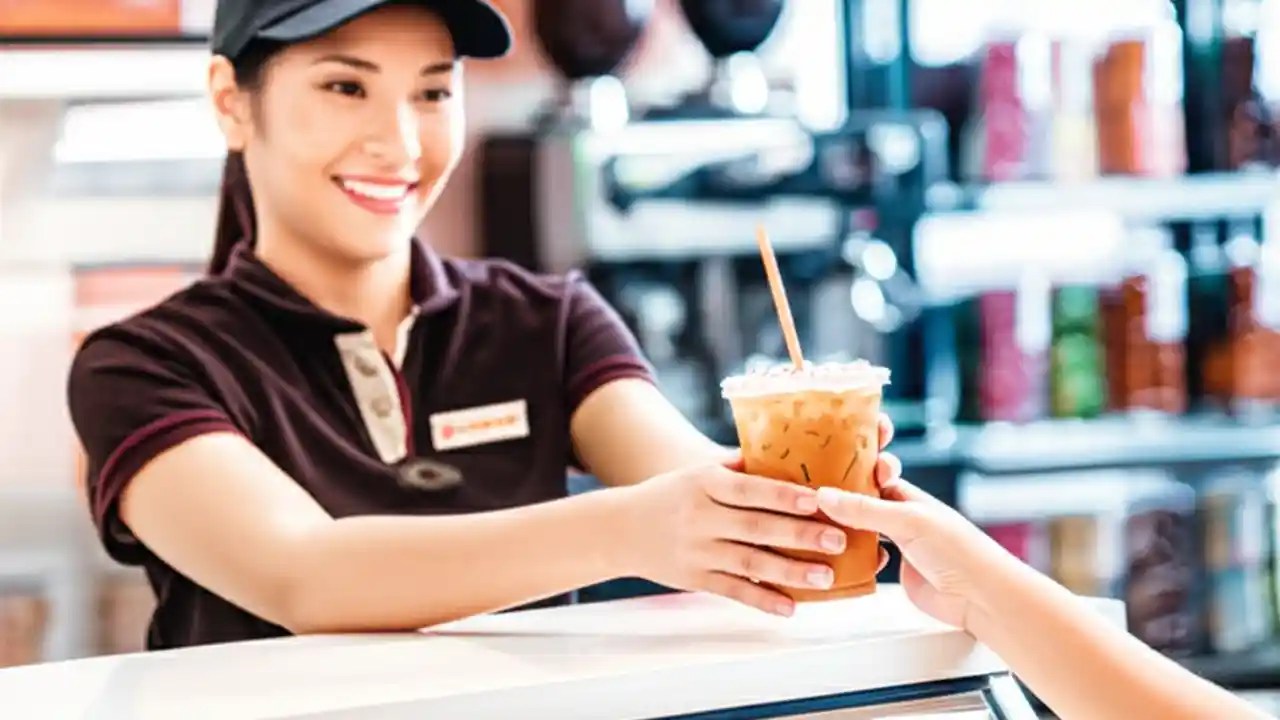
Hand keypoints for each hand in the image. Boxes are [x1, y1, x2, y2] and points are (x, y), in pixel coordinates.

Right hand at [616, 461, 847, 616]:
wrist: (620, 529)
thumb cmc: (670, 495)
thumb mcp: (696, 473)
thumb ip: (737, 467)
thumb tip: (785, 453)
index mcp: (704, 483)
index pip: (749, 489)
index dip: (783, 495)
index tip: (817, 499)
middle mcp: (700, 517)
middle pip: (756, 527)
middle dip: (800, 534)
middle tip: (838, 539)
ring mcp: (697, 551)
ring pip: (750, 562)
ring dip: (791, 571)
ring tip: (826, 576)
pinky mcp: (694, 579)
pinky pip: (734, 591)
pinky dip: (762, 600)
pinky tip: (790, 607)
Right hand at [816, 465, 1009, 630]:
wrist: (978, 597)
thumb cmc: (957, 549)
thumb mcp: (907, 520)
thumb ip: (865, 509)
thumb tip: (824, 496)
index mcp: (904, 493)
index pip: (870, 472)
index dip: (849, 465)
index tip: (819, 462)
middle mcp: (896, 514)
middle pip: (858, 500)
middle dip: (837, 497)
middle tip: (805, 493)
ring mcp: (892, 541)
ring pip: (856, 529)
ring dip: (838, 527)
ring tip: (807, 521)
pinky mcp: (888, 569)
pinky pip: (859, 557)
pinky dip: (845, 555)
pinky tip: (826, 553)